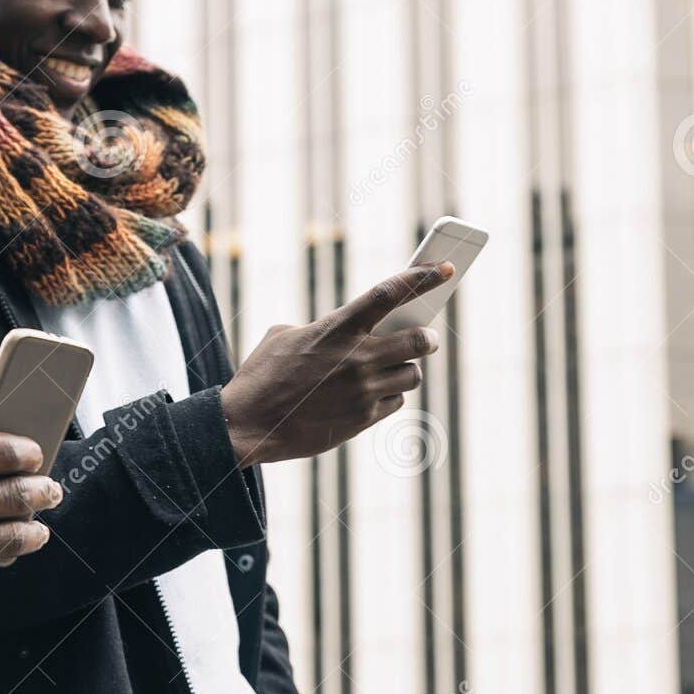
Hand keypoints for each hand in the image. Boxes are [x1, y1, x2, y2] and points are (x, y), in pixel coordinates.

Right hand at [220, 262, 451, 467]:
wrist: (249, 425)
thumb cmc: (261, 377)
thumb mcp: (283, 337)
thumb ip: (321, 329)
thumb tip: (341, 333)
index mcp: (336, 329)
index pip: (388, 293)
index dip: (421, 277)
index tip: (445, 269)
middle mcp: (356, 358)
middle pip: (419, 341)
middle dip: (426, 338)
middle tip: (424, 338)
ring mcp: (363, 390)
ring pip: (412, 375)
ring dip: (404, 370)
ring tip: (384, 371)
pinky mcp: (363, 419)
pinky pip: (395, 402)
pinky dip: (388, 397)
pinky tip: (367, 396)